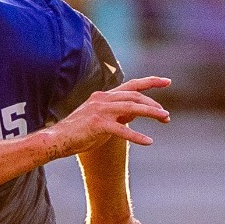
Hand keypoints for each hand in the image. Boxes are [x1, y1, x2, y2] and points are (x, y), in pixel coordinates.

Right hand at [40, 76, 171, 159]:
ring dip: (151, 112)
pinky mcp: (98, 125)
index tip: (167, 81)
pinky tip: (148, 141)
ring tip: (165, 119)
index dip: (151, 82)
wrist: (57, 140)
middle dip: (153, 105)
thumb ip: (118, 114)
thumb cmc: (79, 133)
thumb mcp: (102, 120)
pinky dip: (137, 136)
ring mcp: (100, 111)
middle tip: (166, 116)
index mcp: (104, 96)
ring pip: (132, 108)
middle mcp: (103, 99)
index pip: (132, 85)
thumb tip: (136, 113)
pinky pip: (122, 130)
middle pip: (135, 96)